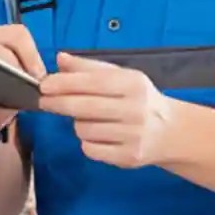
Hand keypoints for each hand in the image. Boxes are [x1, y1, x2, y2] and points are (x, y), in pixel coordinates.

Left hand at [38, 51, 172, 168]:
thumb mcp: (120, 76)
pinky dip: (86, 142)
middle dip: (59, 103)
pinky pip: (91, 149)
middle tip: (43, 101)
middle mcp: (135, 110)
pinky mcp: (128, 157)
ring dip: (77, 123)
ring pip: (85, 129)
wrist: (170, 131)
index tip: (44, 85)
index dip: (65, 83)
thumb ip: (89, 67)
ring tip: (84, 118)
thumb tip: (60, 58)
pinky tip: (94, 135)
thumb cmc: (138, 99)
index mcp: (132, 84)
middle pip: (86, 107)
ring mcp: (133, 136)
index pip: (93, 82)